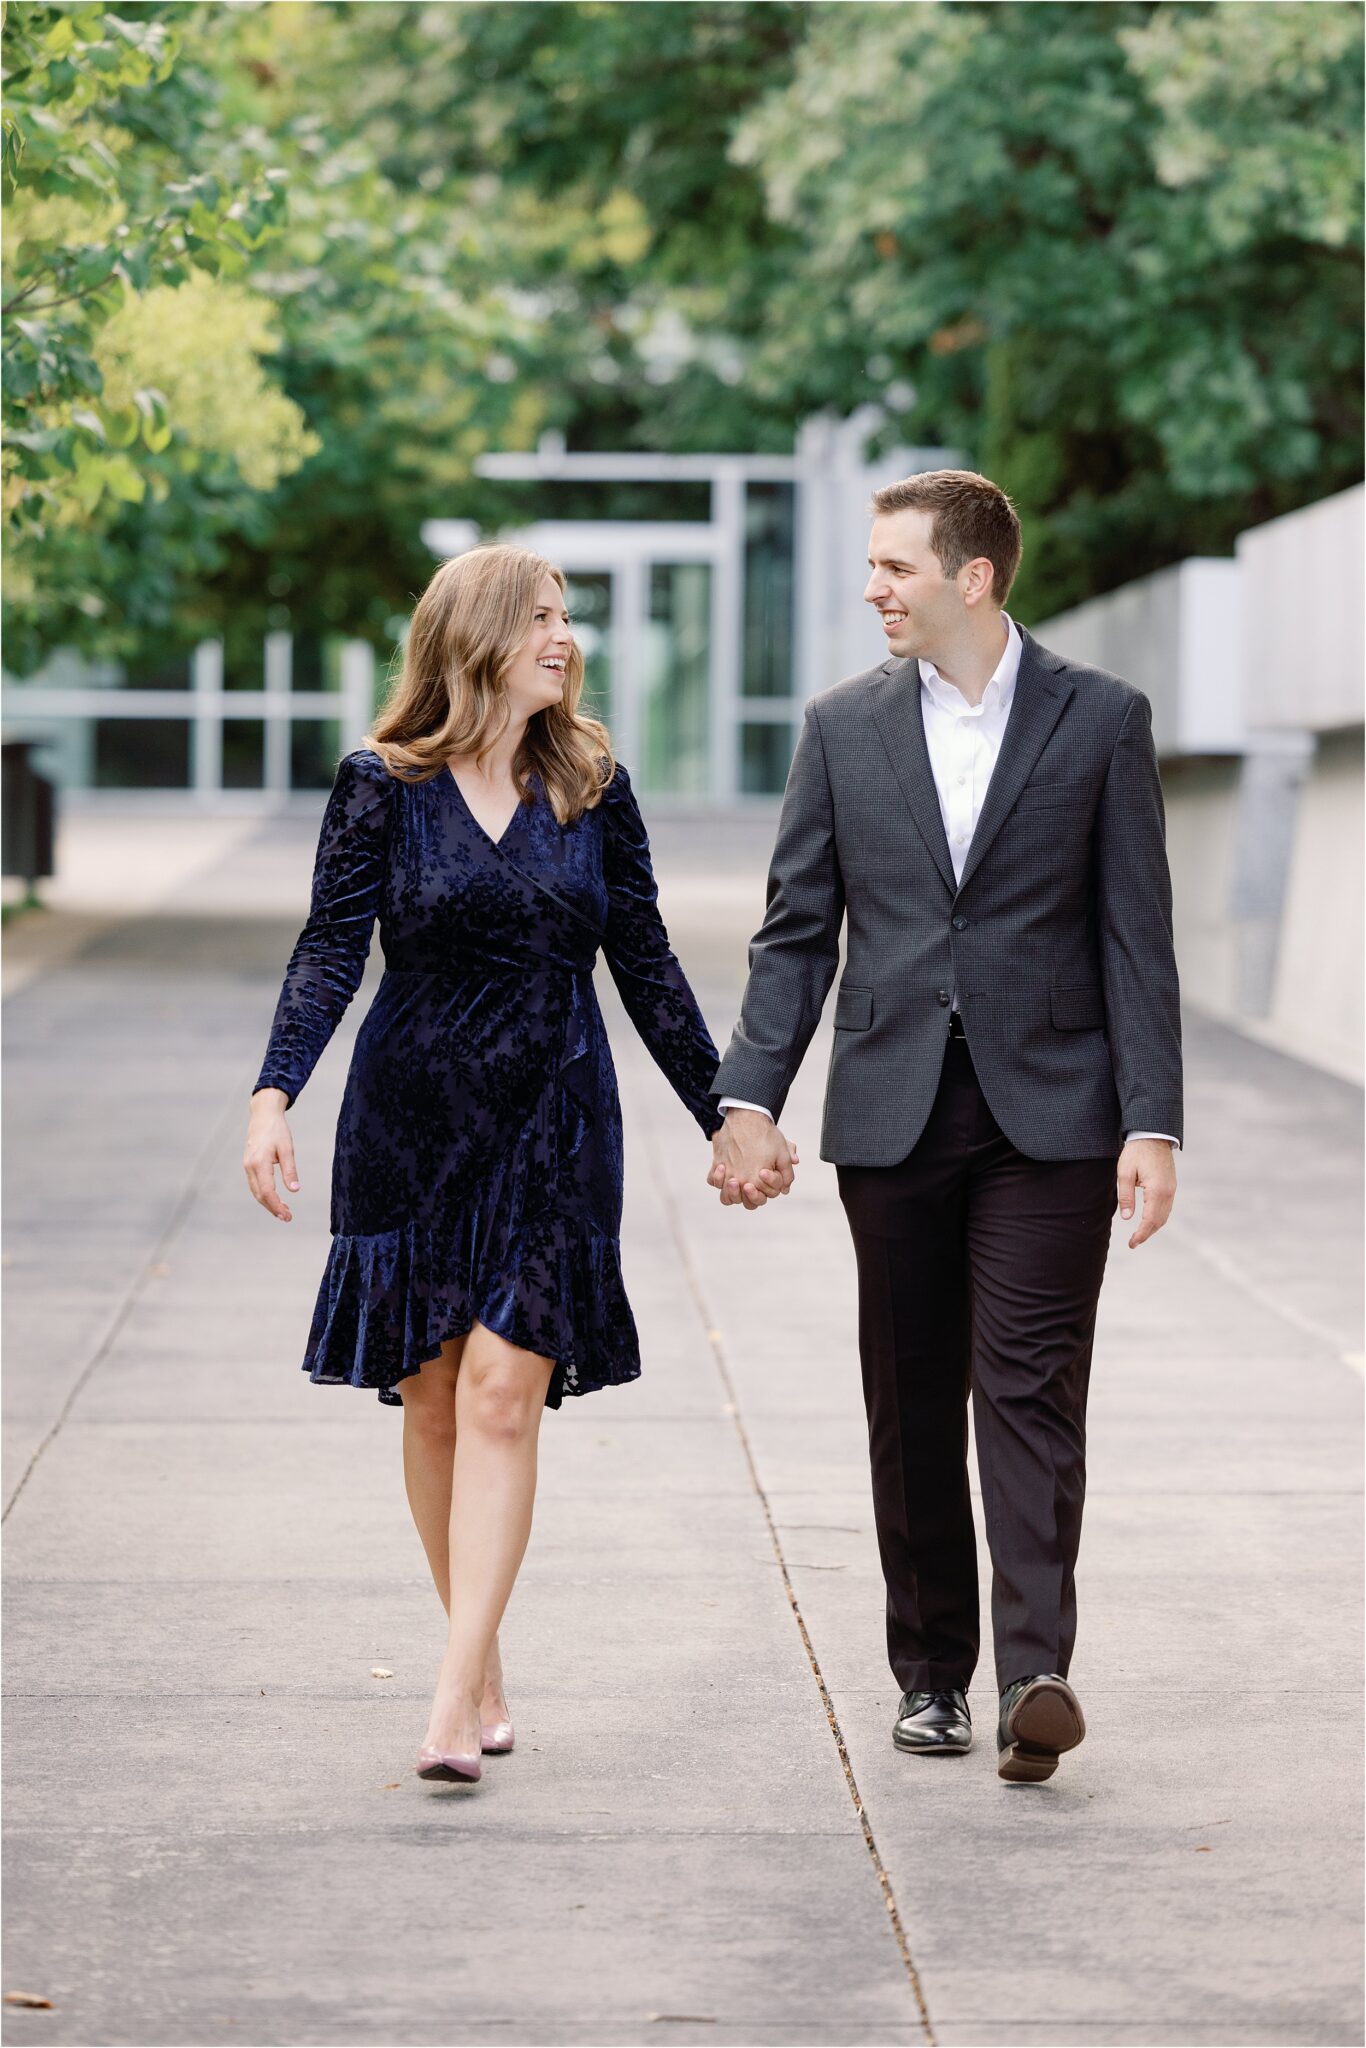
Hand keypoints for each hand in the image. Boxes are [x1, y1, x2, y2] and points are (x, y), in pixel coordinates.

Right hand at [244, 1090, 300, 1221]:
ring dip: (268, 1203)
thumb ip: (290, 1170)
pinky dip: (264, 1194)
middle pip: (260, 1195)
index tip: (287, 1216)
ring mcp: (247, 1166)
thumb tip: (295, 1190)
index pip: (267, 1192)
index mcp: (259, 1163)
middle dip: (273, 1208)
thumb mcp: (287, 1149)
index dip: (276, 1206)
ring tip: (284, 1210)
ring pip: (256, 1191)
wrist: (263, 1115)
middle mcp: (250, 1167)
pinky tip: (275, 1197)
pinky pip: (255, 1184)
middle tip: (288, 1217)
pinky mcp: (248, 1164)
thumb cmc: (277, 1130)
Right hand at [707, 1107, 798, 1209]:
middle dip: (749, 1195)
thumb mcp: (783, 1153)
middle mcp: (738, 1179)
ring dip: (731, 1193)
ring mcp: (726, 1173)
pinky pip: (712, 1179)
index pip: (759, 1199)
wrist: (747, 1116)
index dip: (766, 1191)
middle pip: (742, 1202)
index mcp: (755, 1180)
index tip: (766, 1175)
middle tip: (750, 1183)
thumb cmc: (766, 1135)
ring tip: (736, 1180)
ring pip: (725, 1196)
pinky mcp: (717, 1162)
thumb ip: (786, 1174)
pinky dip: (717, 1179)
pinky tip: (725, 1170)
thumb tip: (786, 1188)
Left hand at [1117, 1138, 1175, 1248]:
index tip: (1132, 1244)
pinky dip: (1158, 1217)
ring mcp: (1172, 1188)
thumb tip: (1127, 1218)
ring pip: (1165, 1215)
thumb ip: (1126, 1196)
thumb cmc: (1136, 1152)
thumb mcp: (1125, 1173)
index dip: (1141, 1234)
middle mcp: (1168, 1192)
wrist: (1152, 1135)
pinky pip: (1167, 1207)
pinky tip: (1149, 1219)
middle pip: (1160, 1221)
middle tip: (1134, 1243)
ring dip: (1153, 1226)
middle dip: (1147, 1233)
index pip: (1150, 1220)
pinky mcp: (1171, 1185)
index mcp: (1157, 1190)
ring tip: (1140, 1234)